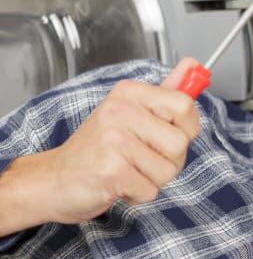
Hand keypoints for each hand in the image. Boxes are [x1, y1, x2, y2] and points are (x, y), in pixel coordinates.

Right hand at [30, 58, 201, 224]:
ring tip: (128, 170)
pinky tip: (118, 183)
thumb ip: (164, 92)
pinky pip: (150, 190)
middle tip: (142, 158)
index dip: (186, 127)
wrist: (55, 178)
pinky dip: (138, 194)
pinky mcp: (110, 170)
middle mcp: (120, 111)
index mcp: (129, 93)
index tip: (168, 133)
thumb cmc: (97, 148)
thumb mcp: (130, 112)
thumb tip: (192, 65)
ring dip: (153, 179)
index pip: (184, 104)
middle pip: (180, 142)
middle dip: (169, 159)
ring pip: (168, 170)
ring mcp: (114, 140)